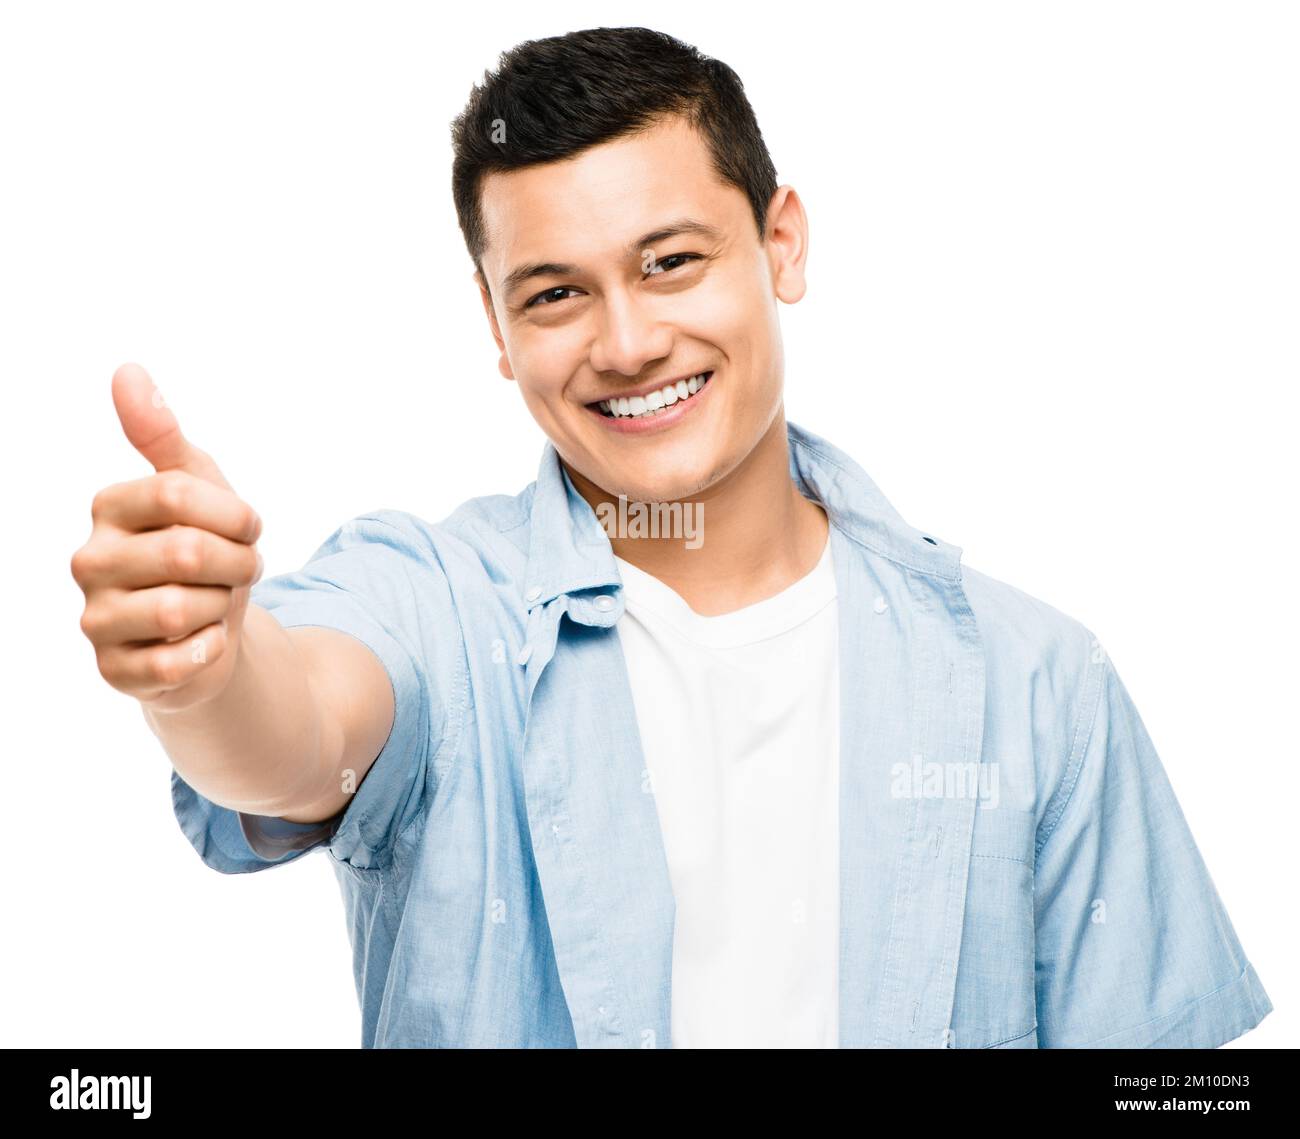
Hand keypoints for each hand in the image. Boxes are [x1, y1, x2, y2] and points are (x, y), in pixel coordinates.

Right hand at [71, 363, 264, 710]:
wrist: (210, 632)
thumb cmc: (206, 551)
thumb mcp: (199, 488)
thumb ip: (164, 435)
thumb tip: (127, 370)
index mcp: (109, 507)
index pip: (180, 494)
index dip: (236, 516)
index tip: (248, 528)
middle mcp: (88, 561)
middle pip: (187, 553)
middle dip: (238, 565)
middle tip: (241, 571)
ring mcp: (96, 619)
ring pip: (179, 610)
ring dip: (221, 609)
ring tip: (217, 605)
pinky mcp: (113, 671)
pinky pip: (175, 662)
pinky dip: (209, 652)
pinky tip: (205, 642)